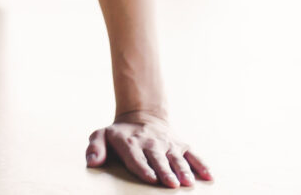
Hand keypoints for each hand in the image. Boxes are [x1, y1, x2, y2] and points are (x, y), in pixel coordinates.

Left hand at [87, 111, 211, 187]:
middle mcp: (151, 144)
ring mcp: (168, 144)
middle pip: (159, 160)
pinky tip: (209, 176)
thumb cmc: (119, 133)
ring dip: (183, 170)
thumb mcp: (102, 135)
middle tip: (171, 184)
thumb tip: (91, 162)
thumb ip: (95, 147)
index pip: (136, 158)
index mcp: (130, 144)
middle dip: (165, 171)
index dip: (143, 168)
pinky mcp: (182, 145)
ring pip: (177, 158)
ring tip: (188, 182)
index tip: (150, 178)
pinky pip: (194, 155)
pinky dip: (202, 165)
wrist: (141, 115)